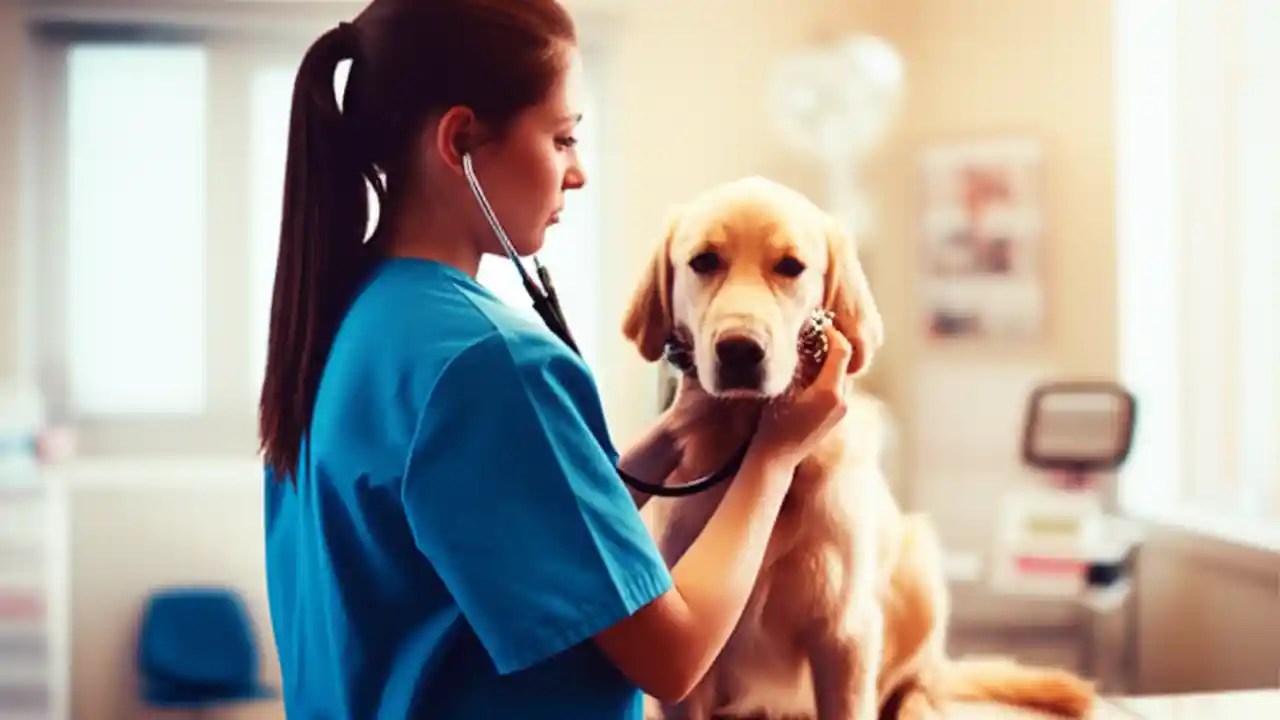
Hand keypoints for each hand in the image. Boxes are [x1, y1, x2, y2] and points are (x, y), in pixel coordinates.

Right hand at [749, 324, 851, 468]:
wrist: (776, 458)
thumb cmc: (773, 423)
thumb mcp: (782, 388)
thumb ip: (799, 363)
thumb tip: (805, 339)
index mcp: (830, 392)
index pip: (842, 351)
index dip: (833, 333)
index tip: (820, 324)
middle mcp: (842, 401)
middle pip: (844, 362)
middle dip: (832, 345)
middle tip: (814, 333)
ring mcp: (842, 410)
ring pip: (841, 374)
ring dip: (830, 361)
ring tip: (809, 352)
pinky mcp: (837, 416)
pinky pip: (838, 387)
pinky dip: (828, 375)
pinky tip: (809, 373)